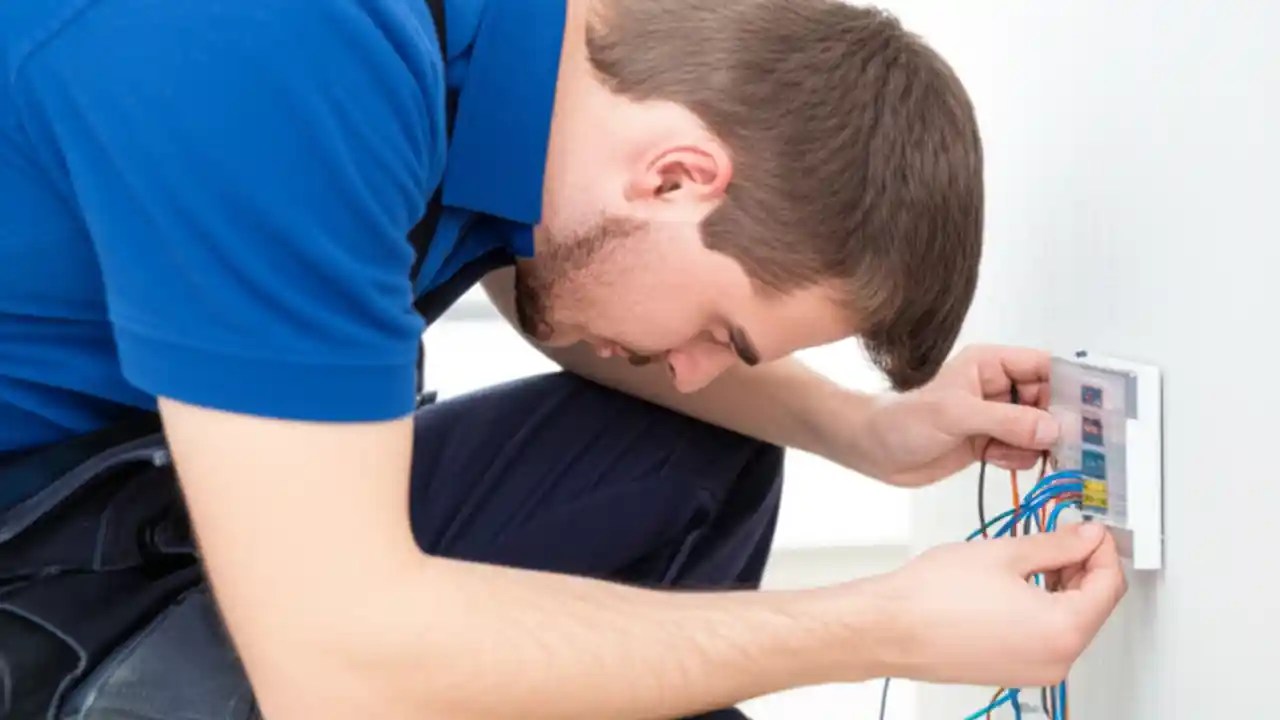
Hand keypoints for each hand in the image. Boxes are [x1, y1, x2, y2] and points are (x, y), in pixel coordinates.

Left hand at [847, 344, 1058, 485]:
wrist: (875, 451)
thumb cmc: (903, 420)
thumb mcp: (955, 415)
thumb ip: (1006, 420)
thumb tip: (1052, 428)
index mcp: (990, 364)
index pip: (1043, 366)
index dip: (1069, 384)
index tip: (1092, 408)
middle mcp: (997, 387)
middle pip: (1049, 401)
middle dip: (1055, 423)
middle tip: (1064, 443)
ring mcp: (995, 416)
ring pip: (1038, 430)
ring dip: (1033, 445)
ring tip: (1007, 450)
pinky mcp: (990, 442)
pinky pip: (1022, 451)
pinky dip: (1016, 458)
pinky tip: (992, 459)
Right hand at [871, 523, 1126, 686]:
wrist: (890, 628)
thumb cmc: (934, 597)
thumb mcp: (1005, 553)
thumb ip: (1057, 543)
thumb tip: (1086, 536)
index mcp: (1062, 630)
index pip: (1110, 584)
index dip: (1104, 549)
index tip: (1090, 528)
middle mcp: (1057, 660)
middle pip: (1094, 606)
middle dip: (1084, 566)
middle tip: (1064, 534)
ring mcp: (1035, 672)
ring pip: (1071, 622)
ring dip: (1063, 586)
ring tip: (1034, 555)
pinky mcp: (1014, 672)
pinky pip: (1046, 638)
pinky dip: (1044, 608)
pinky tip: (1018, 583)